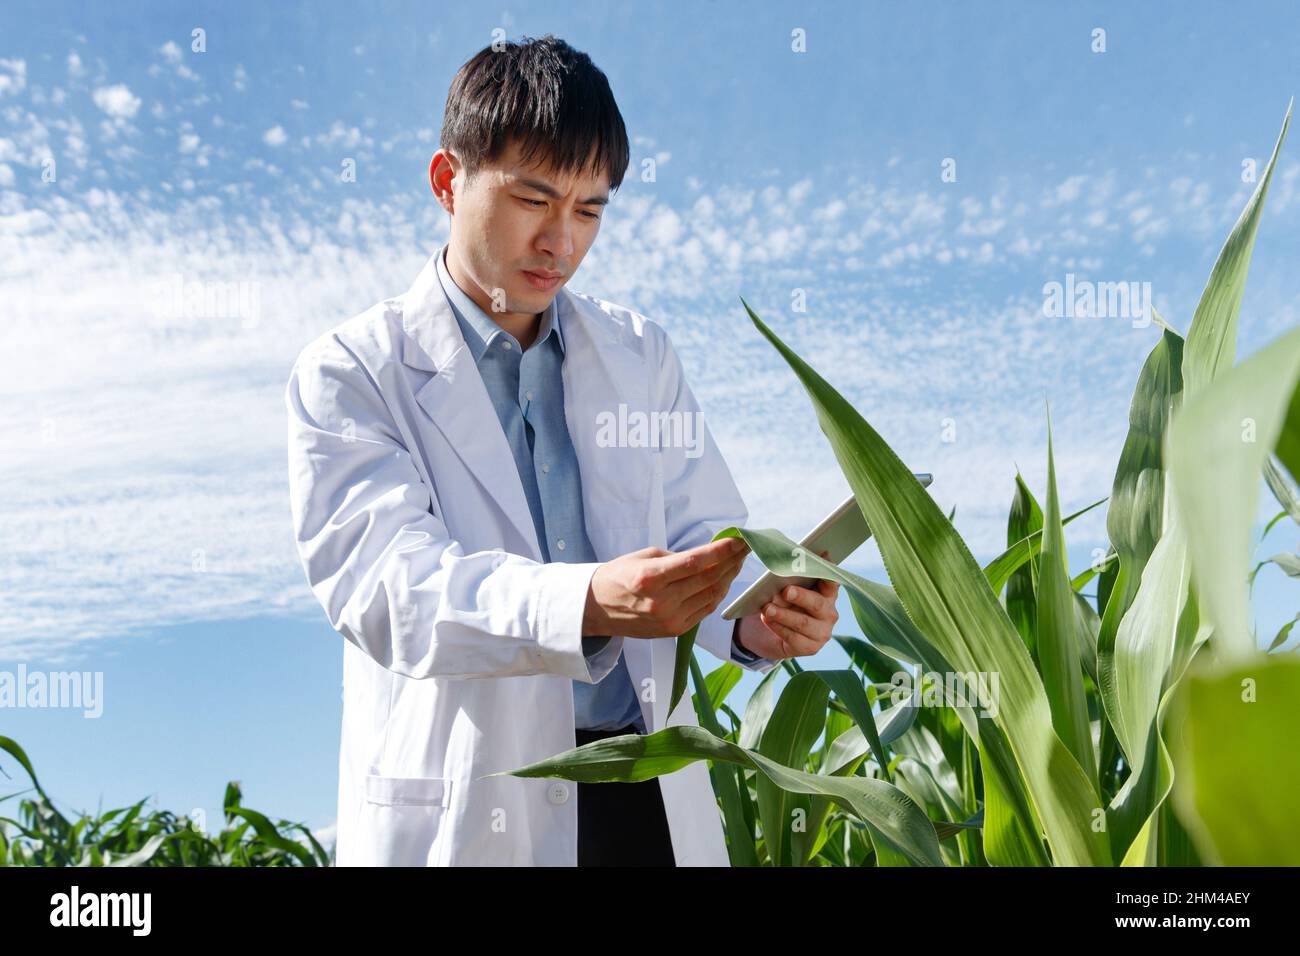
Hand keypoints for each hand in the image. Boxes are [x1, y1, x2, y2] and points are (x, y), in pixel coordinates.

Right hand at [584, 537, 749, 638]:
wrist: (596, 609)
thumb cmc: (619, 576)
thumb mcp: (643, 557)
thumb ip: (677, 557)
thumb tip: (708, 555)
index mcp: (650, 577)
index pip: (695, 562)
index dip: (721, 550)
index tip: (738, 539)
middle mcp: (662, 601)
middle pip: (708, 579)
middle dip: (731, 561)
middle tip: (745, 547)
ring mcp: (670, 619)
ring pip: (712, 595)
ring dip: (728, 577)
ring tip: (737, 561)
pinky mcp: (675, 630)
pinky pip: (705, 610)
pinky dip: (718, 594)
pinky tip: (724, 580)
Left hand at [736, 549, 839, 658]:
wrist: (770, 633)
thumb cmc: (782, 603)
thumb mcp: (785, 588)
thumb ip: (790, 578)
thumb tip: (783, 565)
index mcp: (827, 594)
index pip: (831, 583)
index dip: (826, 574)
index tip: (820, 563)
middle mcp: (829, 613)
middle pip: (818, 604)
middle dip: (801, 596)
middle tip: (786, 591)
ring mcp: (821, 633)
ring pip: (803, 623)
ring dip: (783, 614)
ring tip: (767, 608)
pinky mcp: (810, 648)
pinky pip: (793, 637)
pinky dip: (778, 627)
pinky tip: (767, 620)